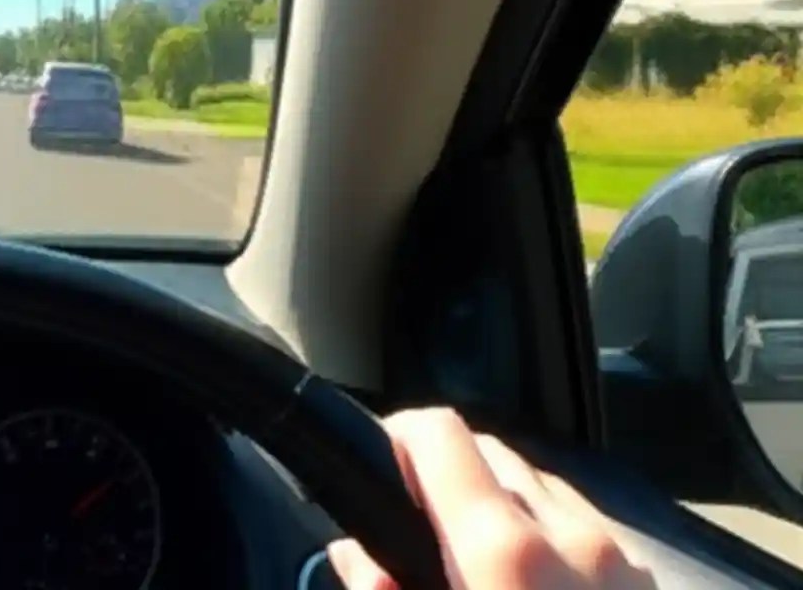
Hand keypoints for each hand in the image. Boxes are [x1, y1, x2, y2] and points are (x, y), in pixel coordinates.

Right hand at [328, 408, 653, 589]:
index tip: (376, 464)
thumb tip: (361, 557)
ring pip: (542, 485)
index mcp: (505, 552)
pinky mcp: (646, 582)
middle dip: (443, 471)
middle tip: (411, 524)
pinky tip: (525, 580)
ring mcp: (620, 560)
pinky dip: (545, 531)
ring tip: (466, 555)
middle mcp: (571, 538)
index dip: (396, 436)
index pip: (439, 432)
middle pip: (491, 450)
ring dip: (497, 499)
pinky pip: (583, 525)